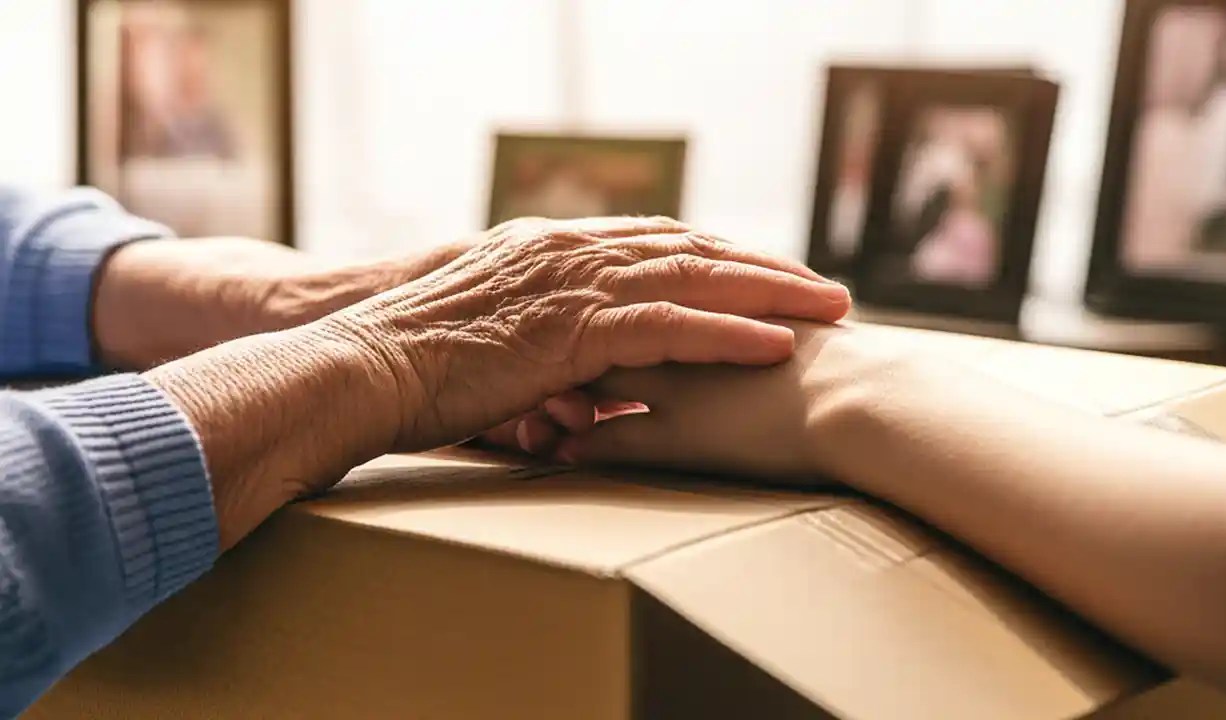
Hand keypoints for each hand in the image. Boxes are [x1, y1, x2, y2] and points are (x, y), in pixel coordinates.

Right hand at [148, 217, 850, 546]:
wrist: (363, 368)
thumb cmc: (422, 367)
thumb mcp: (500, 344)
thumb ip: (558, 354)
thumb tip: (602, 396)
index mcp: (555, 247)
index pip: (659, 241)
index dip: (723, 257)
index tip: (772, 275)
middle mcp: (572, 251)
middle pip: (693, 249)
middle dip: (767, 269)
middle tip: (825, 289)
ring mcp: (572, 284)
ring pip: (694, 278)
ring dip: (768, 295)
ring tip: (826, 310)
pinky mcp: (570, 327)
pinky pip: (668, 327)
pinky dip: (726, 336)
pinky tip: (775, 348)